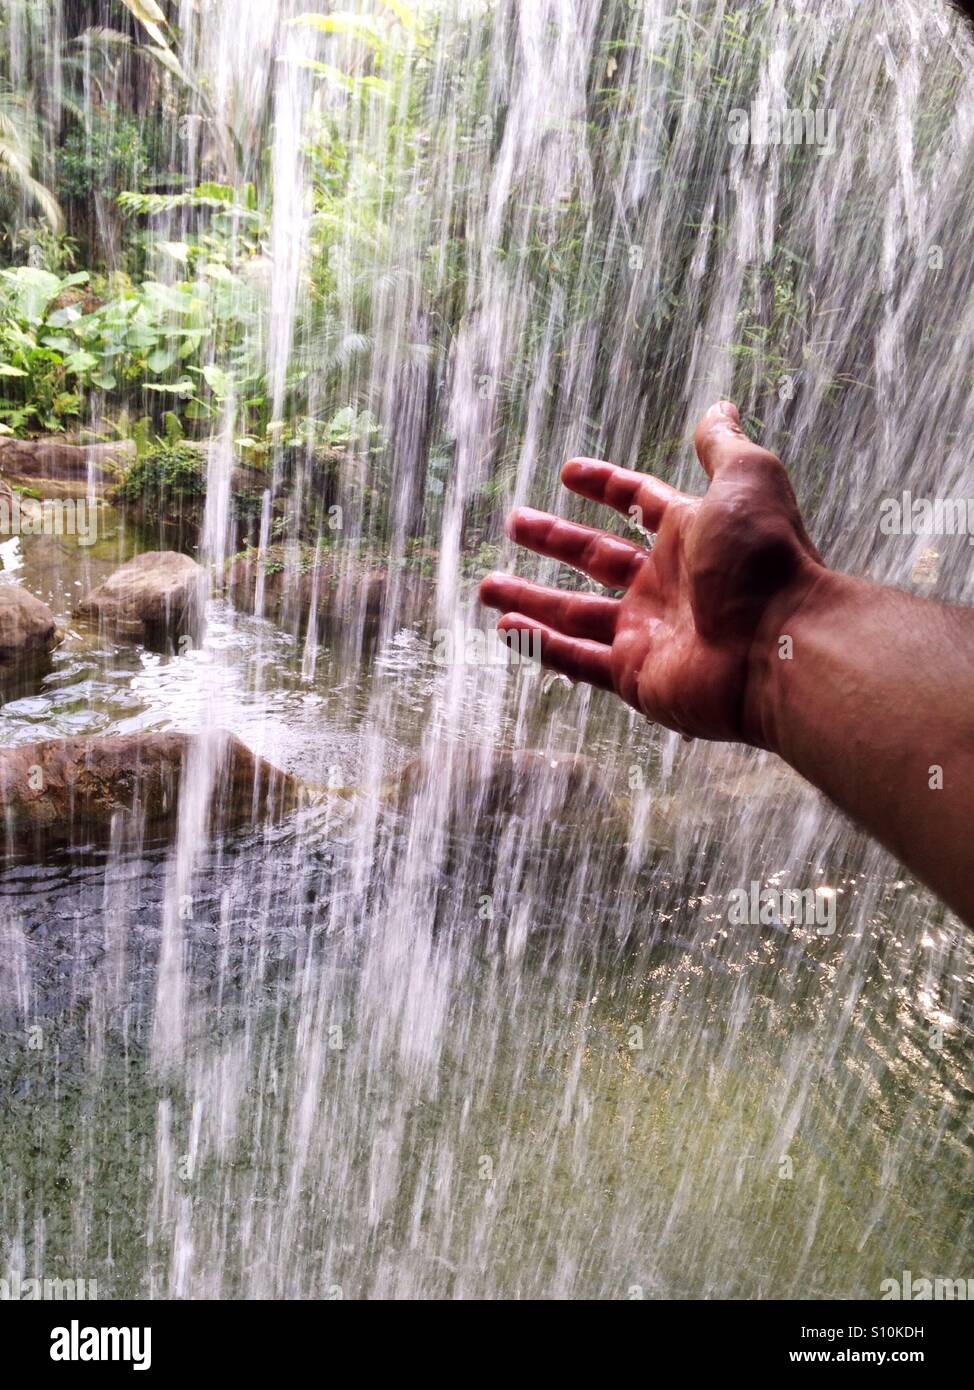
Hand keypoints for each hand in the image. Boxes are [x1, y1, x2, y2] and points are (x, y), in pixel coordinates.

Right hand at [480, 401, 826, 746]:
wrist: (780, 645)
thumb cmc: (765, 559)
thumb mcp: (747, 480)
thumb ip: (723, 446)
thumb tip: (720, 405)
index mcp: (692, 537)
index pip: (639, 505)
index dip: (606, 486)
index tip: (568, 472)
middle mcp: (668, 585)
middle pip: (599, 558)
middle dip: (555, 539)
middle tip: (515, 522)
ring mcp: (649, 633)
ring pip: (576, 614)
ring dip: (531, 600)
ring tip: (485, 587)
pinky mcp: (635, 676)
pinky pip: (578, 660)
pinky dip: (541, 646)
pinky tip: (506, 630)